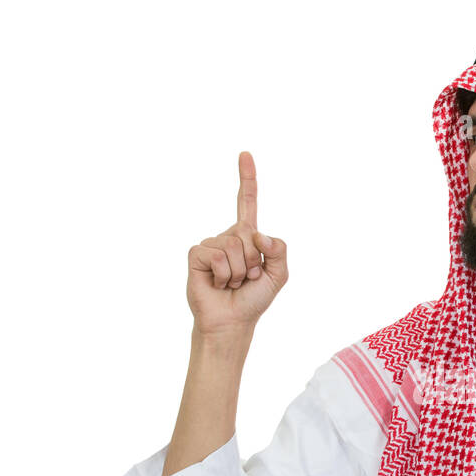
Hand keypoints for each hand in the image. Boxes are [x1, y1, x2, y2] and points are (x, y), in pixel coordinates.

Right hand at [186, 151, 289, 340]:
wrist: (232, 321)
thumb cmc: (253, 299)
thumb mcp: (279, 275)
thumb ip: (279, 251)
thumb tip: (260, 236)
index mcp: (247, 237)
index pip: (247, 202)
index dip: (247, 179)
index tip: (245, 154)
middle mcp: (228, 236)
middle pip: (248, 233)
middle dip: (253, 261)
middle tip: (246, 279)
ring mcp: (211, 244)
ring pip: (233, 245)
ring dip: (239, 271)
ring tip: (231, 283)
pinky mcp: (196, 254)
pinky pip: (216, 255)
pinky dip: (223, 273)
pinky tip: (217, 283)